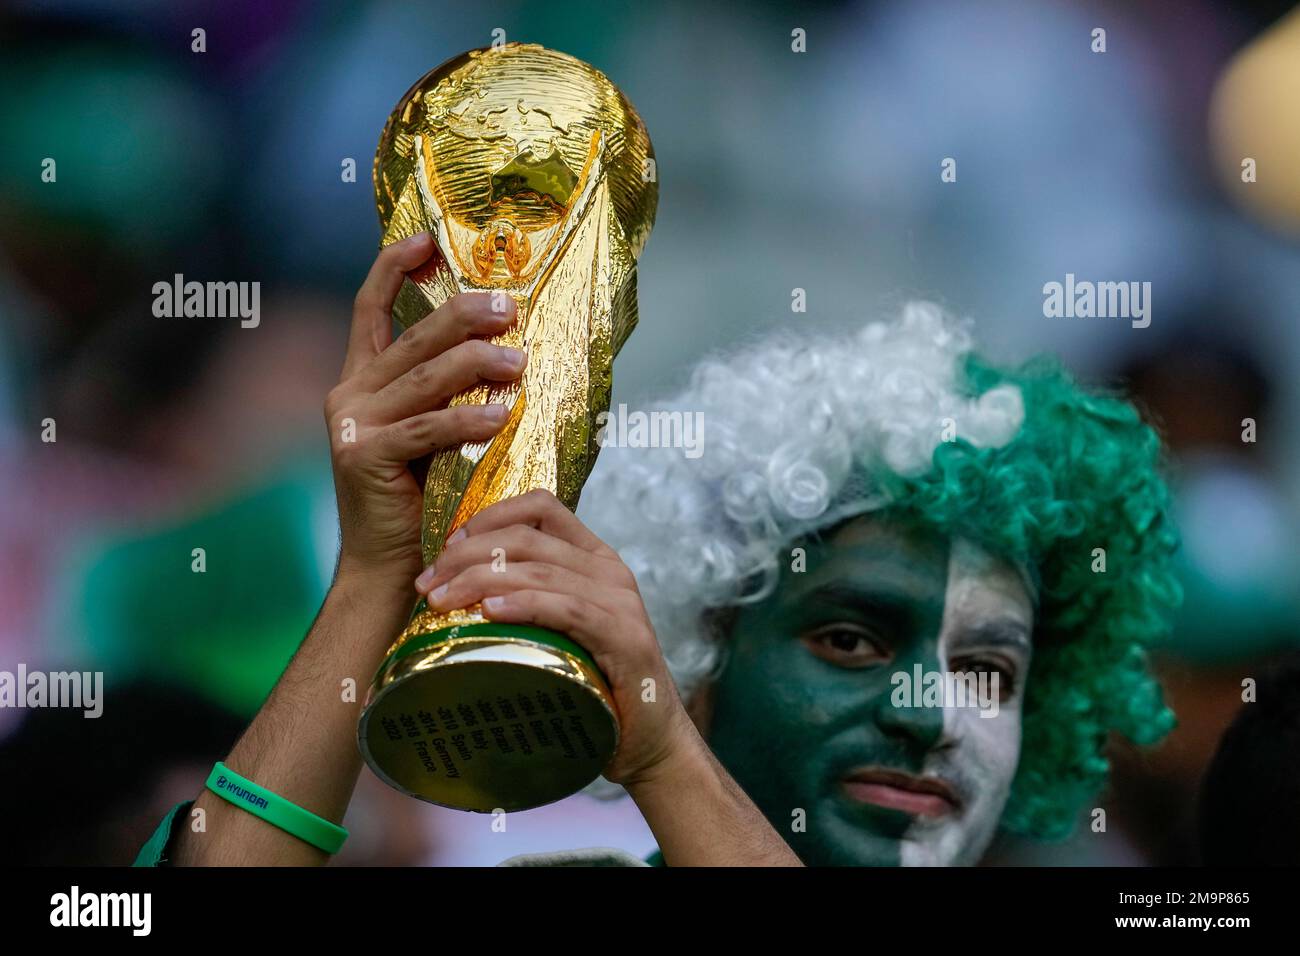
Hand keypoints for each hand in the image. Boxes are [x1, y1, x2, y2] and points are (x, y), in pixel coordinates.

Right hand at [326, 233, 527, 583]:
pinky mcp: (365, 455)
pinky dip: (466, 419)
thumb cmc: (425, 501)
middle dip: (465, 314)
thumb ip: (455, 395)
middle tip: (510, 307)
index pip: (370, 308)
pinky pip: (427, 427)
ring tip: (520, 362)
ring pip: (425, 376)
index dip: (394, 266)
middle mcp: (351, 392)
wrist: (391, 568)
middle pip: (414, 335)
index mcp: (363, 380)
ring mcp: (354, 422)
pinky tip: (500, 416)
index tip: (427, 238)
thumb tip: (513, 354)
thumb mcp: (437, 436)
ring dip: (478, 363)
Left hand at [412, 489, 700, 786]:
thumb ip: (526, 602)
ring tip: (441, 601)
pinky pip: (567, 608)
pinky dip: (524, 604)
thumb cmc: (593, 688)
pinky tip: (489, 612)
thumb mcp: (556, 631)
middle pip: (529, 538)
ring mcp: (620, 602)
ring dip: (480, 580)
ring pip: (540, 570)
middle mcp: (610, 571)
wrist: (649, 740)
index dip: (489, 516)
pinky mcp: (624, 638)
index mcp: (594, 559)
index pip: (541, 507)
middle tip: (427, 584)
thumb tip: (452, 591)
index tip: (447, 546)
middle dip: (467, 554)